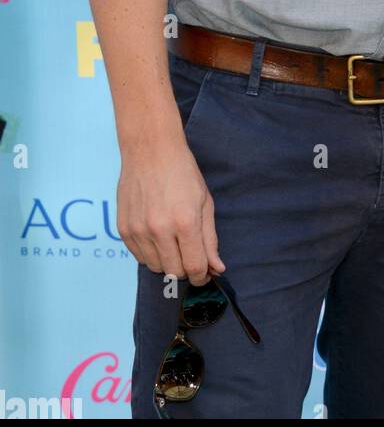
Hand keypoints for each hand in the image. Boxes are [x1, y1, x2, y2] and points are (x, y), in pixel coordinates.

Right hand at [117, 135, 223, 285]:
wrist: (151, 151)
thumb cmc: (182, 173)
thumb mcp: (205, 203)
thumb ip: (210, 239)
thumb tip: (217, 268)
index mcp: (185, 222)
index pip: (194, 267)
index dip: (202, 275)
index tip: (204, 273)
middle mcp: (160, 229)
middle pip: (174, 272)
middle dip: (186, 269)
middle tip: (190, 256)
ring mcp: (139, 230)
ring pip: (155, 267)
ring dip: (168, 262)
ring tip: (174, 241)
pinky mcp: (124, 229)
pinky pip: (139, 257)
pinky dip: (151, 254)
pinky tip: (158, 237)